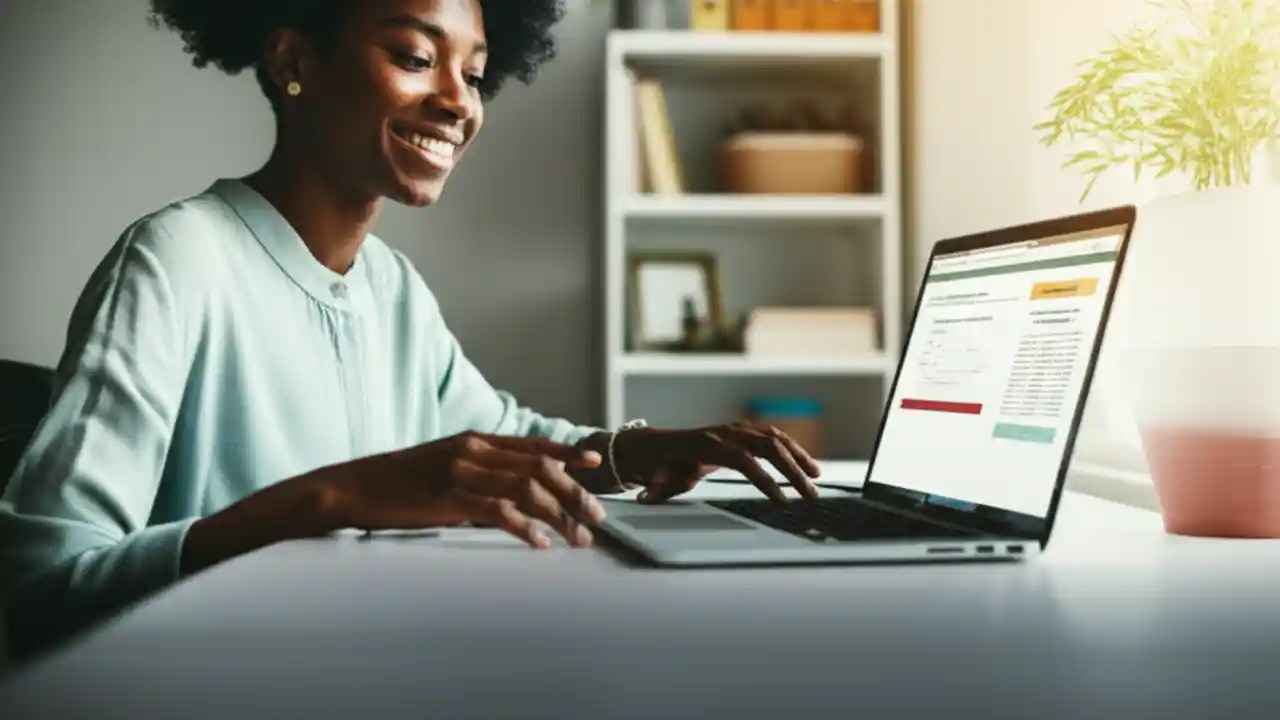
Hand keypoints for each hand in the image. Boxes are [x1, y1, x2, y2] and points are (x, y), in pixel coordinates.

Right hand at [332, 432, 607, 548]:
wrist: (353, 487)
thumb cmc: (398, 484)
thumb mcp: (444, 467)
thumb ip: (479, 476)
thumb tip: (514, 499)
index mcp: (475, 440)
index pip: (532, 444)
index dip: (568, 452)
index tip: (596, 464)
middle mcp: (473, 450)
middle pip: (539, 467)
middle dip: (574, 492)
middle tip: (597, 516)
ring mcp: (462, 471)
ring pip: (527, 488)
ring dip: (558, 514)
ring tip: (577, 538)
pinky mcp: (449, 497)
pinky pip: (498, 511)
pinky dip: (525, 527)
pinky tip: (540, 543)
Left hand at [613, 422, 821, 504]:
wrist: (658, 444)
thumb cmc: (660, 465)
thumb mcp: (656, 477)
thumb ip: (656, 486)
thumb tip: (644, 496)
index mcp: (708, 445)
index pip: (745, 460)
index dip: (764, 480)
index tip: (782, 502)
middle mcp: (726, 433)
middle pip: (768, 446)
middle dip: (793, 470)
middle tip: (810, 495)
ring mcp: (735, 428)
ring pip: (774, 437)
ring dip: (798, 455)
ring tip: (817, 478)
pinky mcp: (742, 430)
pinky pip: (772, 435)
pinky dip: (791, 448)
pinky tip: (806, 465)